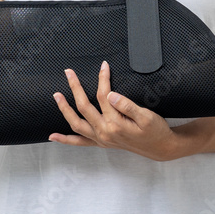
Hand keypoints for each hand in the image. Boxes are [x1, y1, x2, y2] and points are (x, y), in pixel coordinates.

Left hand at [50, 60, 178, 161]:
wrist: (161, 148)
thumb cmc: (155, 130)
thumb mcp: (146, 116)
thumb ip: (127, 105)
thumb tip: (110, 94)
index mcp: (115, 124)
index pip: (103, 96)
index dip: (103, 79)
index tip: (104, 65)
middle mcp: (104, 132)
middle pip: (84, 106)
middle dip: (75, 87)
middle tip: (69, 72)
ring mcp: (101, 139)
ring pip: (77, 123)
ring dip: (65, 109)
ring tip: (57, 95)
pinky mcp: (102, 142)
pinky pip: (80, 142)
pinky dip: (65, 140)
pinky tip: (53, 136)